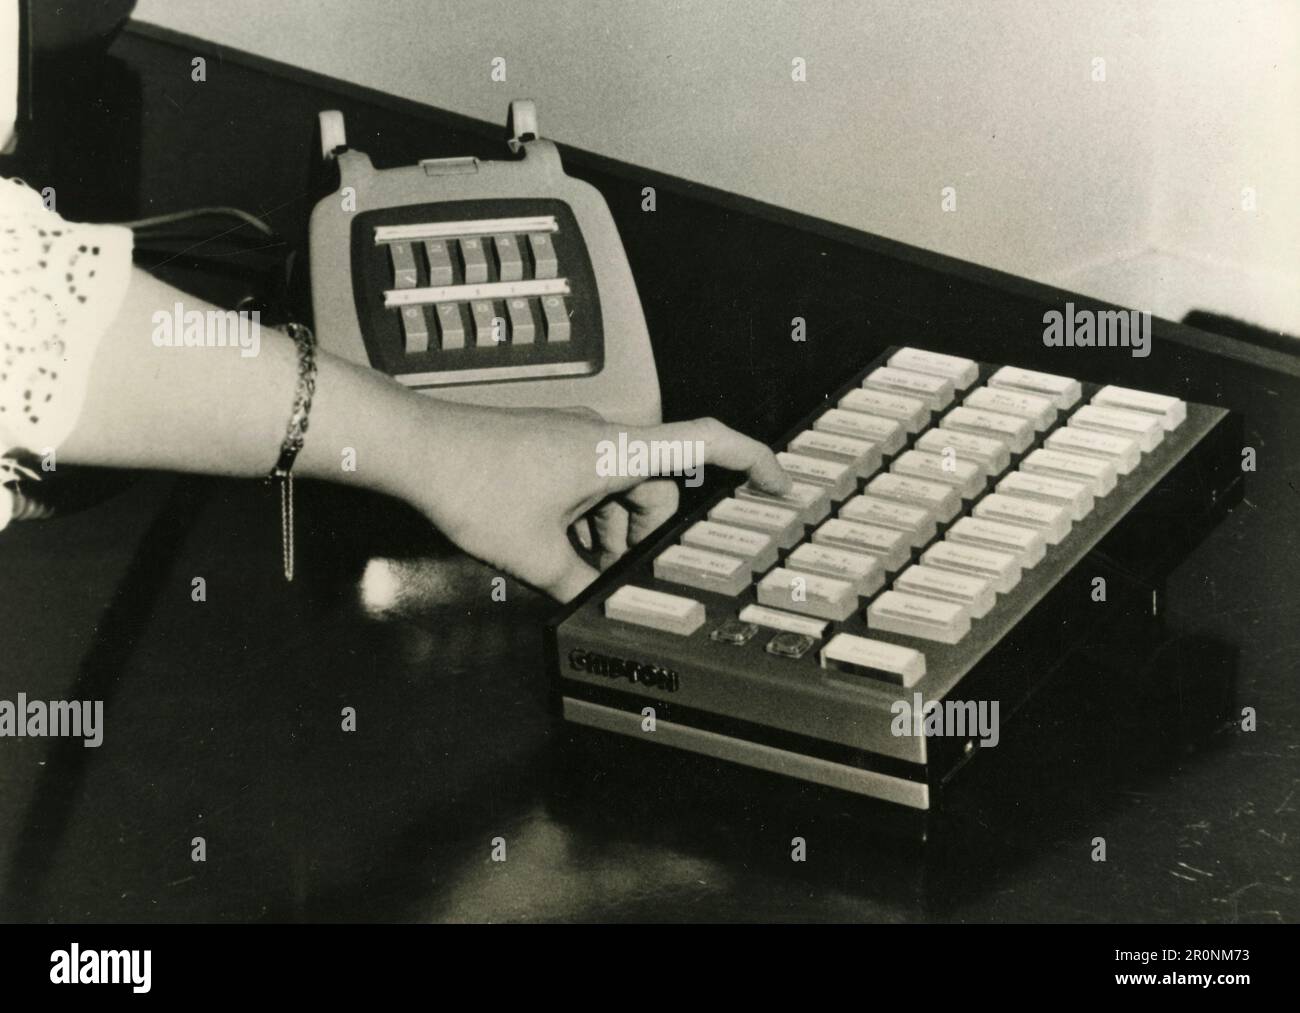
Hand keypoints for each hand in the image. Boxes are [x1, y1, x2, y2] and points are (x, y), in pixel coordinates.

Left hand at [403, 404, 790, 600]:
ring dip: (609, 528)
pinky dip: (584, 516)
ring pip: (619, 489)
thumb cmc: (473, 482)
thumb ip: (578, 584)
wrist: (416, 447)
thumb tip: (596, 604)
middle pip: (656, 487)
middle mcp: (603, 437)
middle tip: (614, 571)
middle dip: (644, 534)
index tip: (781, 484)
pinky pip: (589, 483)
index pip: (706, 442)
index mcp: (617, 452)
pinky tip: (555, 546)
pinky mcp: (550, 446)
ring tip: (572, 563)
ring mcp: (574, 439)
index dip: (754, 460)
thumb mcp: (536, 553)